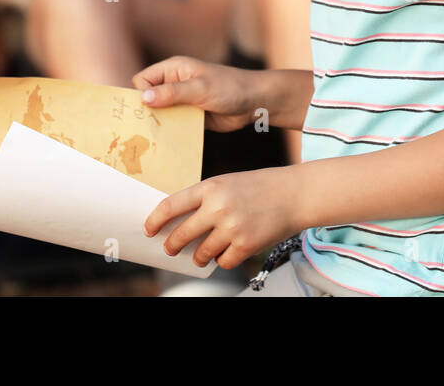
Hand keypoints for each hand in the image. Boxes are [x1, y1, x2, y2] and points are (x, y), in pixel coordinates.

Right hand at [132, 56, 258, 132]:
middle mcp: (175, 83)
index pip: (143, 80)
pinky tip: (168, 142)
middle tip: (145, 128)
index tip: (146, 109)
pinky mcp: (190, 115)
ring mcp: (182, 100)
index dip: (141, 94)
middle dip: (147, 112)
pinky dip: (170, 131)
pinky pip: (173, 124)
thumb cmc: (230, 87)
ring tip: (154, 138)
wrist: (255, 102)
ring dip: (159, 124)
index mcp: (173, 69)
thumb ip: (172, 93)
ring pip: (160, 113)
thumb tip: (144, 97)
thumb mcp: (199, 89)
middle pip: (148, 98)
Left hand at [144, 167, 300, 270]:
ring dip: (199, 256)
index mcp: (210, 187)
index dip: (156, 220)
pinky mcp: (246, 245)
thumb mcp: (228, 183)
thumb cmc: (260, 187)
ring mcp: (232, 228)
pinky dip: (222, 260)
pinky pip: (223, 261)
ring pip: (201, 252)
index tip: (149, 229)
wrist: (294, 193)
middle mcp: (218, 207)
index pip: (171, 205)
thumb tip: (179, 223)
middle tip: (170, 249)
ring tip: (201, 254)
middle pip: (181, 234)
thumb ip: (205, 199)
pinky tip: (227, 252)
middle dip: (172, 245)